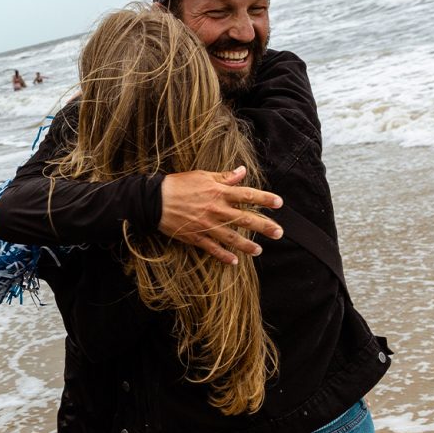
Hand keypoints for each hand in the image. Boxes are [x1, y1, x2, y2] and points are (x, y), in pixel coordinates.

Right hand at [158, 166, 283, 264]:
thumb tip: (242, 171)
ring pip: (232, 237)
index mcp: (219, 192)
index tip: (279, 203)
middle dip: (264, 226)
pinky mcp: (196, 237)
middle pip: (245, 219)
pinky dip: (224, 256)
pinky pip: (213, 249)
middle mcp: (216, 209)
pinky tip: (234, 261)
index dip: (265, 199)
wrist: (154, 200)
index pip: (247, 195)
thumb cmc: (178, 185)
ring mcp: (207, 225)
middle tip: (279, 232)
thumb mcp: (202, 175)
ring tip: (259, 251)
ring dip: (247, 245)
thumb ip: (224, 176)